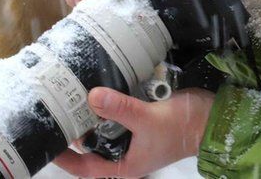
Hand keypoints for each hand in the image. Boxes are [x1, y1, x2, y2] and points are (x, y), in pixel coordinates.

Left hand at [53, 87, 214, 177]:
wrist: (213, 117)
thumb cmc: (184, 127)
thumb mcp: (148, 118)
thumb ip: (120, 108)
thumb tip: (91, 97)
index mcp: (125, 165)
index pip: (85, 167)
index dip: (65, 157)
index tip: (47, 143)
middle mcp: (126, 155)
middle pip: (91, 149)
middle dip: (75, 133)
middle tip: (56, 113)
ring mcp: (134, 139)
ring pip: (104, 131)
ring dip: (92, 118)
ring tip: (72, 100)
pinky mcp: (141, 123)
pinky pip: (118, 118)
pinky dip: (108, 107)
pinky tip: (99, 92)